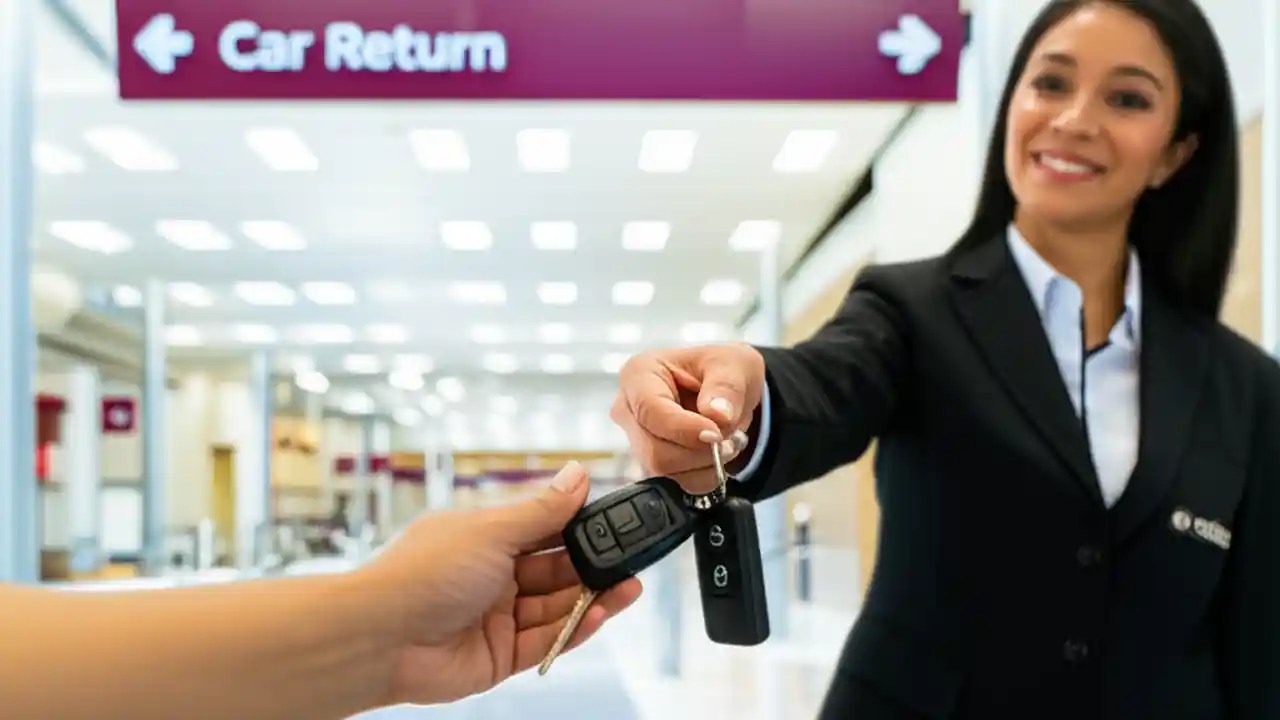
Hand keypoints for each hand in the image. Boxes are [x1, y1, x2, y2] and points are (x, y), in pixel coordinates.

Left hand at [354, 462, 641, 706]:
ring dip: (593, 599)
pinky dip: (574, 630)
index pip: (545, 531)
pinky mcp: (499, 657)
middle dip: (594, 567)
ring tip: (628, 588)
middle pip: (556, 573)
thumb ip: (543, 511)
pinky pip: (545, 642)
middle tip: (632, 561)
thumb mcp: (492, 531)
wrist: (379, 638)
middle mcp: (492, 577)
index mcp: (485, 540)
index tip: (615, 524)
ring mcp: (496, 619)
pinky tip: (599, 615)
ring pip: (557, 608)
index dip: (579, 529)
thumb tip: (576, 474)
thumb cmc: (422, 574)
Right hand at [611, 343, 765, 493]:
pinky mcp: (650, 462)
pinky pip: (676, 483)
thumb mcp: (734, 364)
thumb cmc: (723, 369)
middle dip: (699, 452)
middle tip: (731, 440)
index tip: (717, 434)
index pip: (650, 411)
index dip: (684, 429)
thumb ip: (727, 387)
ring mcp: (637, 439)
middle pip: (654, 450)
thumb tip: (718, 415)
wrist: (726, 391)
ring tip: (728, 443)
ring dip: (705, 465)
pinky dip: (704, 476)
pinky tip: (715, 455)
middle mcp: (629, 408)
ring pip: (665, 471)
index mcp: (639, 374)